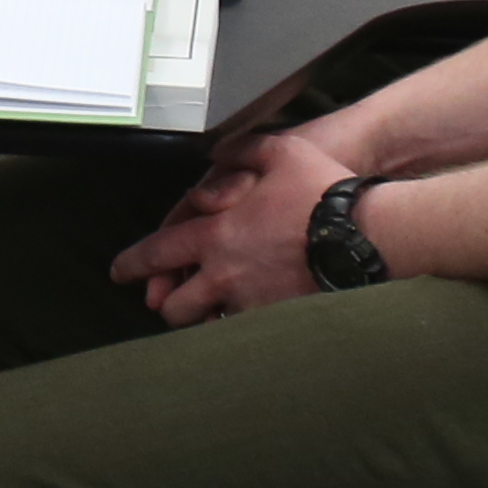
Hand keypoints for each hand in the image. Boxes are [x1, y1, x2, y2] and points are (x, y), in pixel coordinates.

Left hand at [110, 125, 349, 326]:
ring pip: (209, 327)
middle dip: (166, 304)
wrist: (367, 234)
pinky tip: (245, 324)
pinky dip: (238, 332)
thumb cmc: (322, 190)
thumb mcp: (279, 151)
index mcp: (216, 234)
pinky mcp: (279, 321)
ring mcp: (252, 303)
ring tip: (207, 314)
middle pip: (174, 305)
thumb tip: (215, 156)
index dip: (132, 265)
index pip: (157, 253)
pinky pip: (246, 336)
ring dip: (202, 320)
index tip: (119, 273)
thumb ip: (239, 153)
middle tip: (165, 301)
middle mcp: (225, 274)